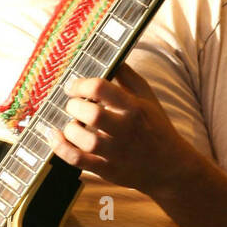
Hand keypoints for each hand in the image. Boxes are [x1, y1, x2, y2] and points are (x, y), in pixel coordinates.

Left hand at [45, 61, 191, 196]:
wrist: (171, 167)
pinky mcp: (108, 170)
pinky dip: (61, 148)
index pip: (101, 88)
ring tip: (71, 123)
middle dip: (74, 106)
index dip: (80, 84)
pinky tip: (55, 137)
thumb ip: (128, 76)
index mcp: (135, 108)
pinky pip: (78, 160)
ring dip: (69, 128)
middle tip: (72, 105)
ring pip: (83, 139)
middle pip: (92, 114)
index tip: (73, 86)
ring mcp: (116, 152)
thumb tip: (110, 57)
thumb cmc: (157, 127)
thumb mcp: (148, 97)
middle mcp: (126, 130)